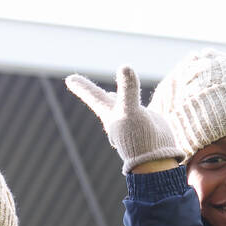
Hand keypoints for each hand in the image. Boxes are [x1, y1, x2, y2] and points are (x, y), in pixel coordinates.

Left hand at [65, 66, 183, 172]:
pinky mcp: (144, 124)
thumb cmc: (138, 137)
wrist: (155, 158)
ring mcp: (130, 122)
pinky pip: (137, 113)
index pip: (93, 95)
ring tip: (111, 94)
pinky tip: (136, 107)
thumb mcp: (131, 110)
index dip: (82, 86)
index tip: (69, 79)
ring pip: (119, 107)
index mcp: (109, 114)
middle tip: (80, 84)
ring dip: (115, 99)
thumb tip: (125, 67)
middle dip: (93, 93)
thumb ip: (128, 90)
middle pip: (102, 101)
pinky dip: (135, 107)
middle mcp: (117, 118)